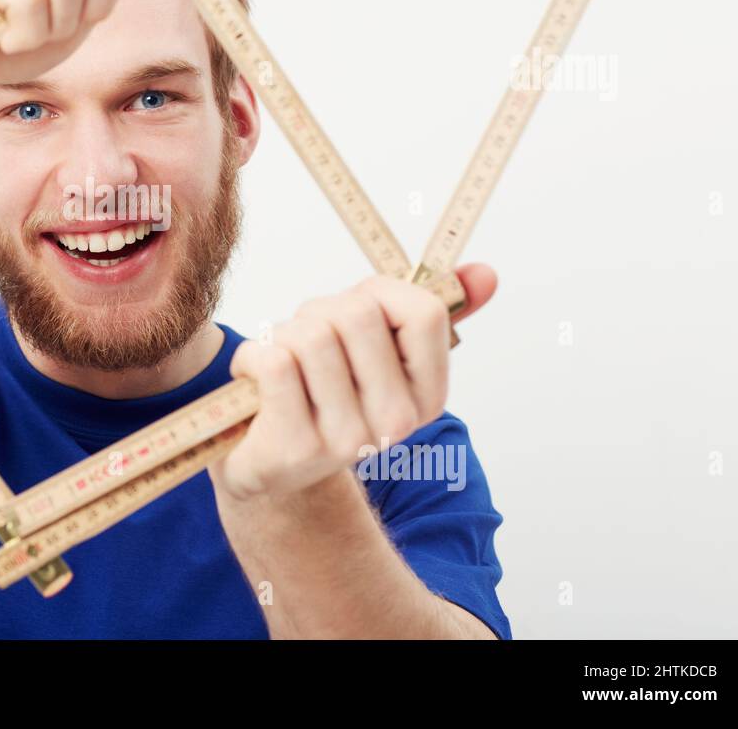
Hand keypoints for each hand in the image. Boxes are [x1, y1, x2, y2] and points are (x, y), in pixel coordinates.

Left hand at [208, 264, 497, 502]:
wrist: (269, 464)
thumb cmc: (323, 388)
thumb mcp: (378, 347)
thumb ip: (433, 310)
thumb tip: (486, 272)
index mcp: (428, 395)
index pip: (423, 311)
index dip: (376, 296)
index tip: (356, 318)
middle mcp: (397, 423)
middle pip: (355, 314)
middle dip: (318, 313)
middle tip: (306, 346)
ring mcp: (348, 440)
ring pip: (310, 335)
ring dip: (281, 336)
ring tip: (282, 368)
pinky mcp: (296, 447)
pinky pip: (273, 361)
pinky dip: (251, 358)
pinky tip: (256, 384)